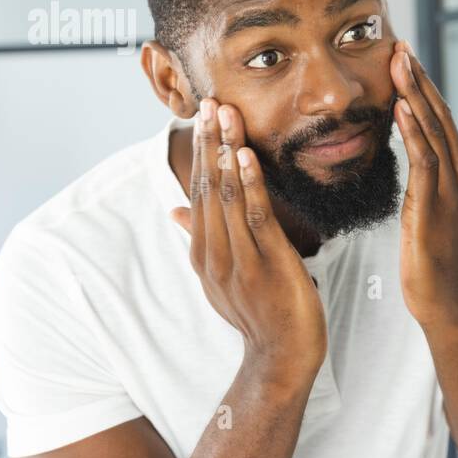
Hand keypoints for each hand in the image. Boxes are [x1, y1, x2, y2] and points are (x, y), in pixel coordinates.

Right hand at [170, 98, 326, 388]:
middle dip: (208, 143)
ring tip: (226, 115)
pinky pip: (255, 217)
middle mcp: (214, 253)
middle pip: (206, 188)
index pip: (197, 192)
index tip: (201, 117)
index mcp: (203, 253)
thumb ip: (201, 239)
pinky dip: (250, 185)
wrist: (281, 356)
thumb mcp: (222, 276)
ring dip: (225, 152)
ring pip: (227, 197)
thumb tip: (175, 210)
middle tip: (209, 101)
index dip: (199, 153)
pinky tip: (247, 156)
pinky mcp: (265, 264)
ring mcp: (237, 259)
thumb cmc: (259, 313)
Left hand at [390, 40, 457, 328]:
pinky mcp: (437, 207)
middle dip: (420, 79)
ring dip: (415, 94)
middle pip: (441, 117)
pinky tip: (400, 107)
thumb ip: (428, 181)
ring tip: (399, 61)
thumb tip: (416, 155)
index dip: (425, 87)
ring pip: (433, 131)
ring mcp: (453, 191)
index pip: (442, 121)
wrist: (443, 302)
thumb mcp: (433, 212)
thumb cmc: (434, 261)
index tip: (406, 58)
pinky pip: (425, 161)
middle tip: (400, 45)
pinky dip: (414, 131)